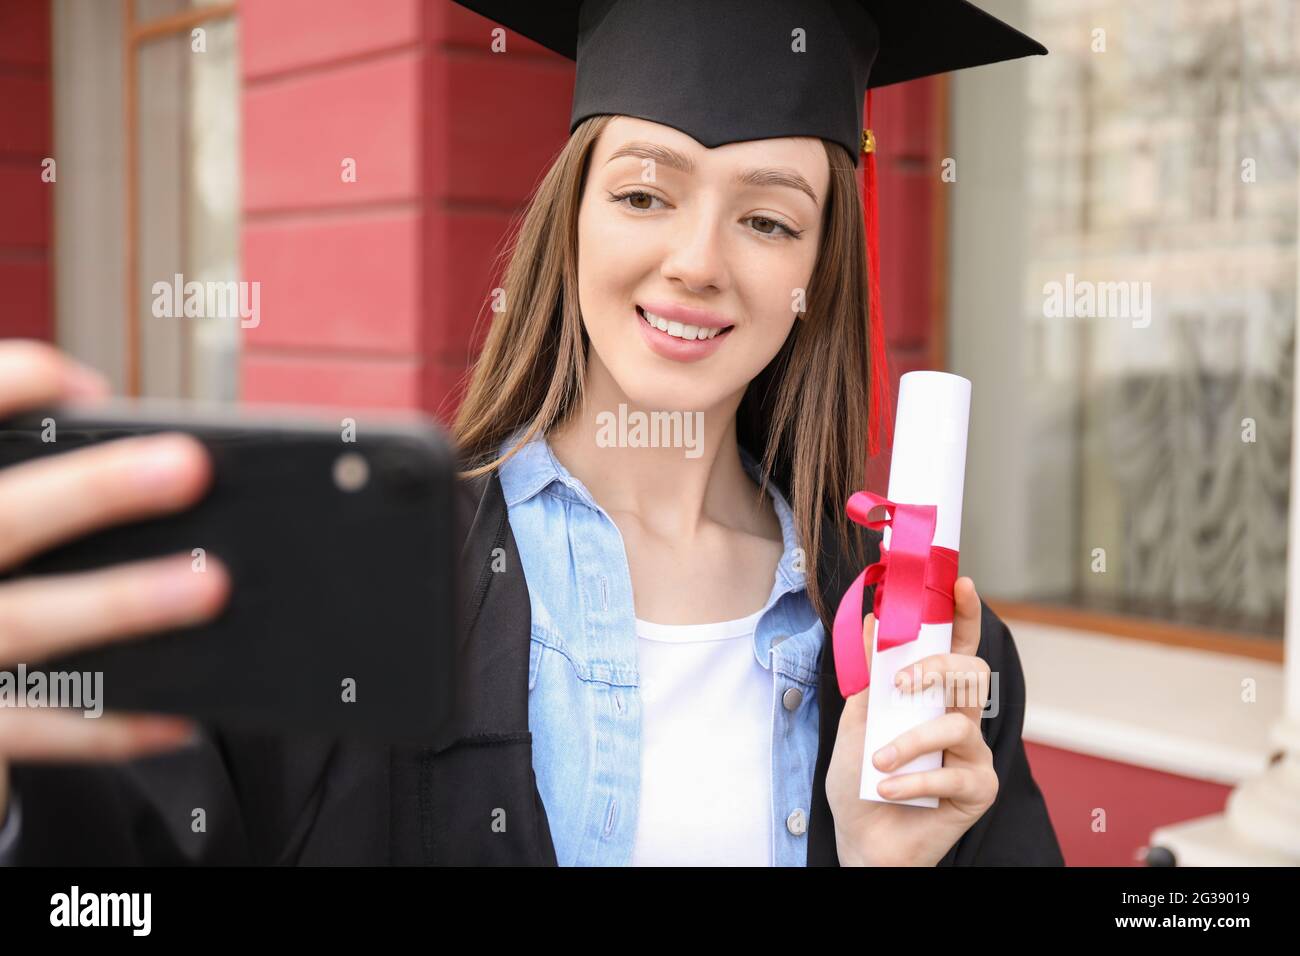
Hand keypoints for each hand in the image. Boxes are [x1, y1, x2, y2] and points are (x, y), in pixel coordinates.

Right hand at [0, 340, 230, 822]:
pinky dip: (112, 724)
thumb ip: (41, 494)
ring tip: (211, 585)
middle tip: (188, 466)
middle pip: (3, 519)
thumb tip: (164, 465)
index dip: (15, 385)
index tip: (92, 390)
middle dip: (94, 489)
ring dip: (122, 602)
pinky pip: (38, 728)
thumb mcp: (3, 518)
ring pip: (26, 623)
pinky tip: (183, 714)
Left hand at [825, 576, 998, 865]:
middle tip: (900, 685)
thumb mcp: (856, 721)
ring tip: (878, 762)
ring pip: (958, 723)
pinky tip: (889, 790)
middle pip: (971, 671)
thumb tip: (874, 620)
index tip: (960, 583)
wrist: (861, 839)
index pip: (956, 647)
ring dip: (909, 740)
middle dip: (936, 668)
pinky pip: (954, 771)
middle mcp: (959, 719)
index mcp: (932, 697)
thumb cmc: (861, 781)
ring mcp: (973, 753)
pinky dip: (914, 779)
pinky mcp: (978, 789)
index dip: (964, 614)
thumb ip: (869, 676)